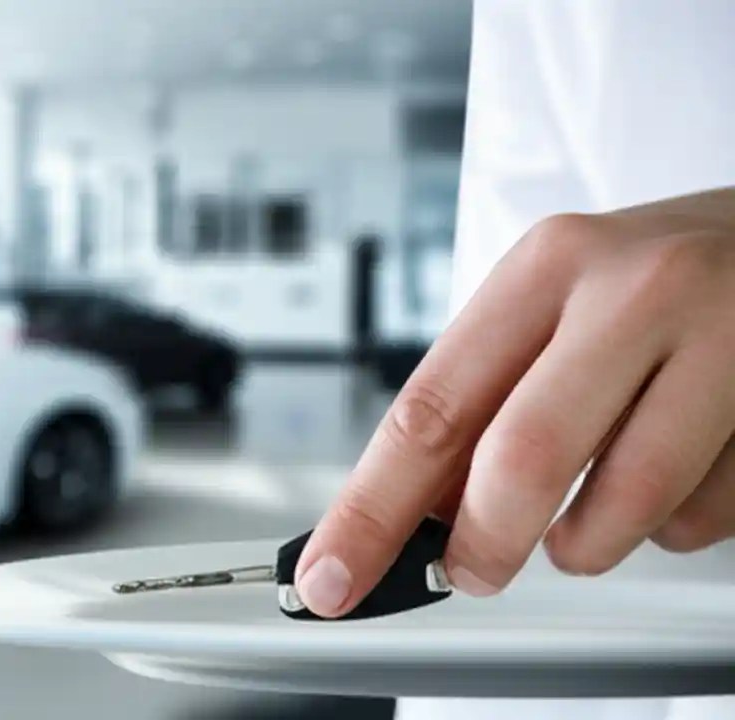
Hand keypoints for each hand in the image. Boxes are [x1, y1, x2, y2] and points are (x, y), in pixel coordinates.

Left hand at [296, 187, 734, 616]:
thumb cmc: (652, 282)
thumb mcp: (554, 306)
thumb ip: (485, 399)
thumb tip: (411, 516)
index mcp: (546, 267)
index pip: (431, 408)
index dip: (371, 509)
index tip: (330, 575)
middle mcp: (632, 291)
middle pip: (522, 460)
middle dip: (482, 544)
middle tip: (470, 571)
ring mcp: (724, 340)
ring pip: (627, 506)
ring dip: (586, 543)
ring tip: (584, 518)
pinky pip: (705, 516)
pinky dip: (671, 527)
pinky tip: (676, 474)